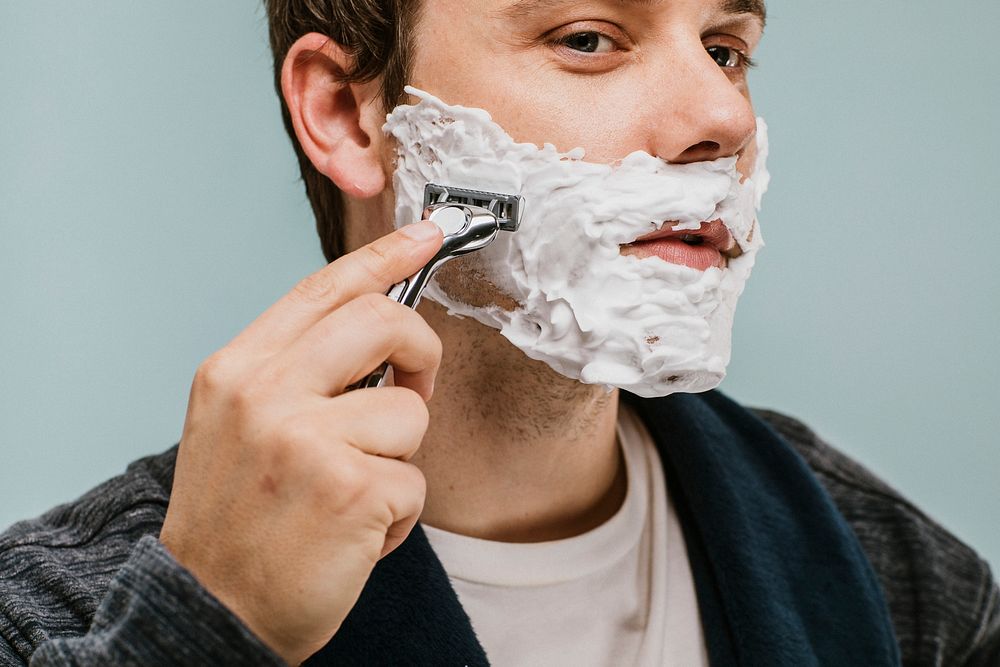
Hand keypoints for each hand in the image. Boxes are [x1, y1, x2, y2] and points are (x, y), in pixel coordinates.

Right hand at [159, 221, 443, 664]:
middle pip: (383, 322)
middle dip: (421, 353)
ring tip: (352, 493)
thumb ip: (294, 371)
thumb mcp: (235, 425)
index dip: (383, 256)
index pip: (321, 289)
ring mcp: (306, 440)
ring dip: (397, 461)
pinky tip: (355, 534)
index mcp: (237, 372)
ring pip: (410, 413)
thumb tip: (375, 326)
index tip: (427, 232)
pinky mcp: (349, 490)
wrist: (210, 610)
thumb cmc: (236, 519)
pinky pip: (416, 481)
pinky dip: (398, 515)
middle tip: (415, 388)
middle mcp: (265, 394)